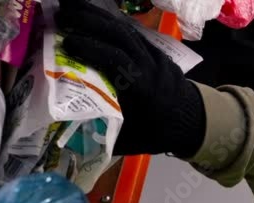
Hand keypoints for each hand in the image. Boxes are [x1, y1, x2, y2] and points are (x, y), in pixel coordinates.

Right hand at [55, 0, 205, 157]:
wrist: (194, 121)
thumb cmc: (158, 132)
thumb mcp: (131, 138)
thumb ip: (103, 130)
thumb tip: (65, 126)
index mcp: (145, 88)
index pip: (118, 60)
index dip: (93, 49)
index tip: (67, 44)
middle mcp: (151, 66)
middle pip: (121, 36)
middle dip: (89, 22)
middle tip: (60, 17)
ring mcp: (154, 55)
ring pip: (125, 29)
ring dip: (96, 16)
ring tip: (69, 7)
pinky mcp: (154, 49)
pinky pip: (130, 31)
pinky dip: (108, 21)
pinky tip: (88, 14)